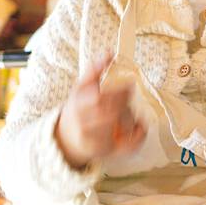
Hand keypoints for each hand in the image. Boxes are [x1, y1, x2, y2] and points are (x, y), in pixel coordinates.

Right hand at [54, 50, 147, 169]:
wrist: (65, 140)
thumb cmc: (77, 110)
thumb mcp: (80, 88)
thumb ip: (94, 71)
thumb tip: (109, 52)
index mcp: (77, 105)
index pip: (98, 100)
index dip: (118, 93)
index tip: (129, 84)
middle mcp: (83, 124)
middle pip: (110, 115)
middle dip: (124, 104)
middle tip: (128, 95)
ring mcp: (94, 140)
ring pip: (118, 129)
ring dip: (130, 117)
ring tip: (128, 111)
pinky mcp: (105, 152)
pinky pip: (126, 147)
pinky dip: (138, 136)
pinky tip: (140, 127)